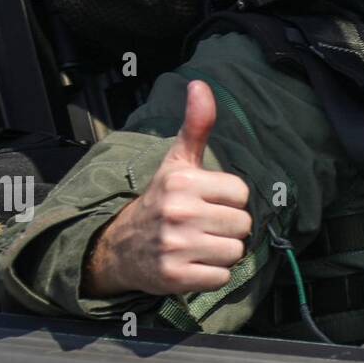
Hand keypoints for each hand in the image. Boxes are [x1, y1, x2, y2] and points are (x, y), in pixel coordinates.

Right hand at [83, 80, 252, 297]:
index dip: (230, 200)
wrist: (120, 247)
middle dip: (229, 228)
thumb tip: (200, 84)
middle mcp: (178, 212)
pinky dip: (212, 275)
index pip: (242, 193)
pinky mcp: (174, 277)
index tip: (208, 202)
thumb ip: (196, 125)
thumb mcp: (178, 161)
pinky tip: (193, 265)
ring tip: (199, 245)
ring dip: (222, 253)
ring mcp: (175, 246)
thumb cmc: (162, 200)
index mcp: (183, 181)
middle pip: (242, 224)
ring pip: (235, 252)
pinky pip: (221, 278)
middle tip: (204, 226)